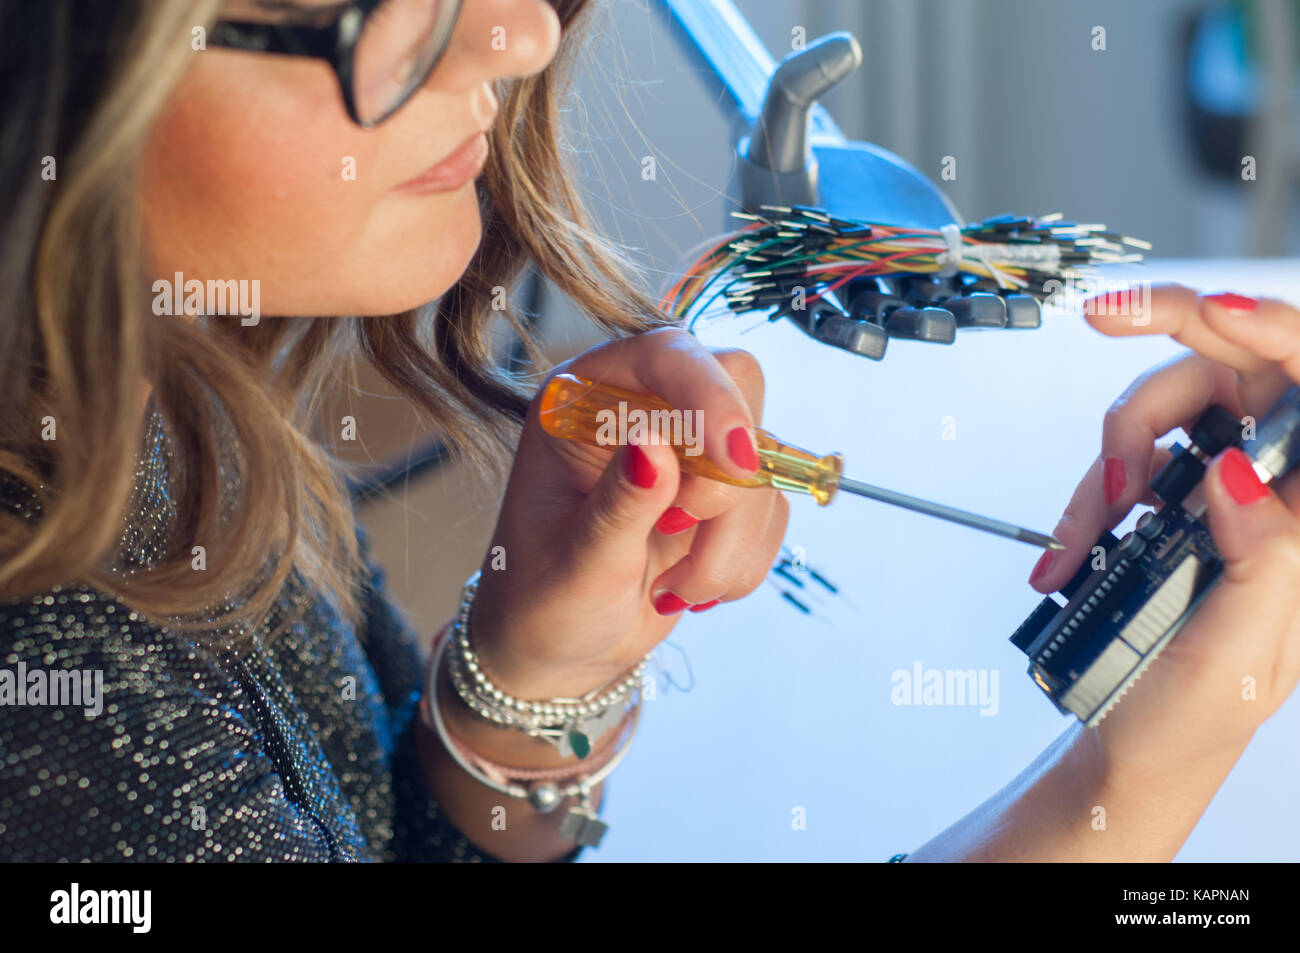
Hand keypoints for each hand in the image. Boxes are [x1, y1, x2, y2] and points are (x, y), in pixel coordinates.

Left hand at [466, 327, 788, 698]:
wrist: (559, 652)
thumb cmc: (542, 600)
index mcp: (584, 399)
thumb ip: (620, 502)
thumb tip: (654, 444)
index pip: (664, 356)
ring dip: (728, 540)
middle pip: (735, 389)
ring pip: (760, 464)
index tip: (735, 464)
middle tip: (683, 530)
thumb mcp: (576, 558)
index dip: (709, 397)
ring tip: (671, 589)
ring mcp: (687, 452)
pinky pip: (769, 512)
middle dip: (727, 476)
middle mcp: (640, 410)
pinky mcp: (720, 496)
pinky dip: (740, 561)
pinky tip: (688, 587)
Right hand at [1030, 285, 1299, 779]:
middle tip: (1102, 364)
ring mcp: (1234, 492)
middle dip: (1154, 397)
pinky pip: (1133, 455)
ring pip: (1168, 411)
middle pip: (1232, 381)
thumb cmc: (1195, 719)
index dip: (1273, 334)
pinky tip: (1070, 540)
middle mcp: (1286, 496)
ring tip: (1081, 530)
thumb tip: (1239, 471)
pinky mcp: (1184, 498)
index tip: (1212, 314)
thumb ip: (1264, 558)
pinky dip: (1090, 489)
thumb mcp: (1237, 657)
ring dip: (1109, 461)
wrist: (1131, 749)